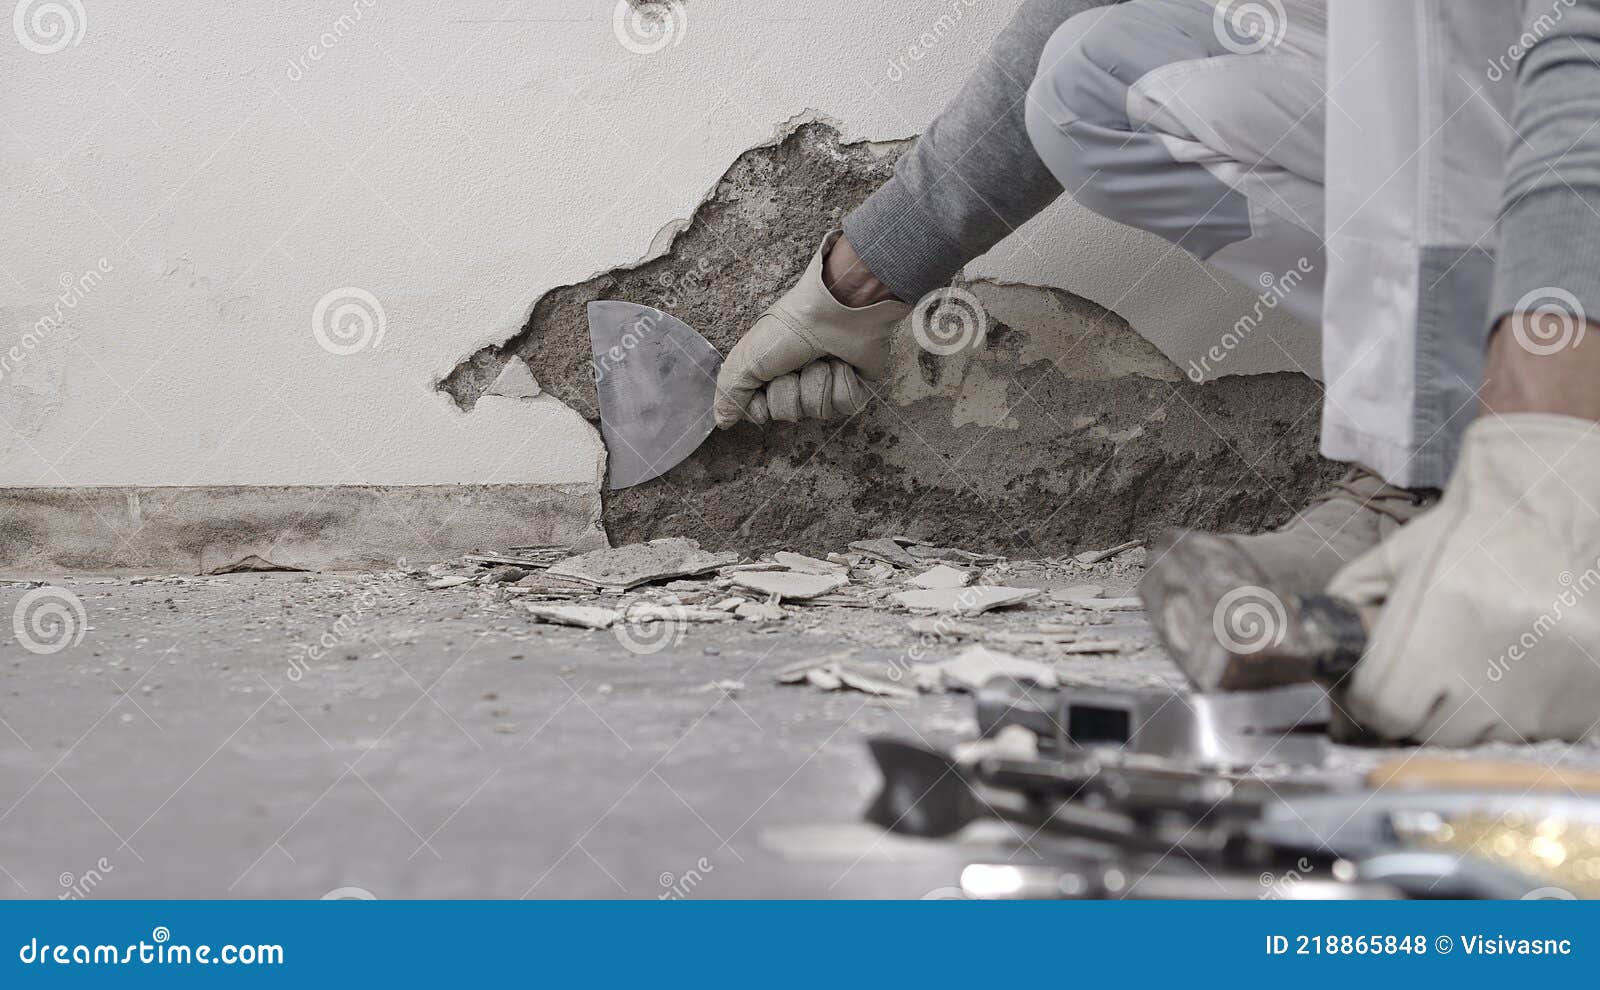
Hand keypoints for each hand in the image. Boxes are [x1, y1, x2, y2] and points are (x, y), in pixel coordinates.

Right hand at [714, 231, 907, 427]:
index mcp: (770, 373)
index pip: (761, 413)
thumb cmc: (790, 328)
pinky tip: (843, 363)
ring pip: (819, 412)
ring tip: (821, 358)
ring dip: (818, 383)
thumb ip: (731, 393)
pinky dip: (842, 383)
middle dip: (791, 390)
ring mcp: (827, 383)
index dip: (762, 406)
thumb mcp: (748, 358)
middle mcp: (797, 380)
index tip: (765, 383)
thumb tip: (722, 422)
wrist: (837, 309)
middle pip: (789, 414)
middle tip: (795, 364)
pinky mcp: (855, 385)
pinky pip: (846, 405)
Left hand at [1328, 414, 1599, 743]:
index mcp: (1430, 636)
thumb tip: (1328, 670)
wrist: (1553, 512)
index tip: (1381, 679)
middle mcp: (1487, 674)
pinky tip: (1524, 663)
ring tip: (1485, 655)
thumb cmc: (1465, 535)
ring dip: (1475, 709)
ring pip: (1485, 735)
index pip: (1381, 709)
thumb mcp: (1388, 563)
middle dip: (1422, 704)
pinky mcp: (1587, 703)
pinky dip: (1527, 708)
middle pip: (1431, 731)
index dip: (1371, 696)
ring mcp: (1543, 696)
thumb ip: (1345, 612)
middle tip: (1437, 661)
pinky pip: (1540, 732)